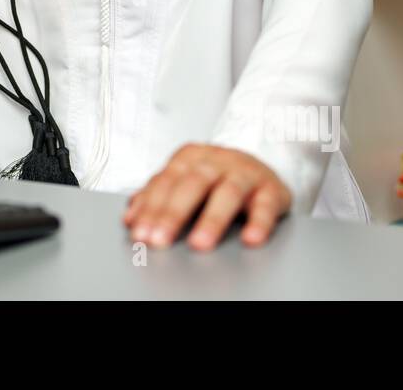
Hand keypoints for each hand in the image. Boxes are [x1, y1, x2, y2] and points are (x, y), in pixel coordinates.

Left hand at [123, 144, 291, 250]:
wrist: (258, 163)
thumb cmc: (214, 177)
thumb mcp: (184, 180)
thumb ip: (157, 195)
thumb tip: (130, 217)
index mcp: (190, 158)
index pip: (166, 182)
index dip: (150, 208)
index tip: (140, 233)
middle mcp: (217, 161)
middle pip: (192, 184)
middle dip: (172, 214)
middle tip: (160, 240)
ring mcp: (245, 172)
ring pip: (228, 192)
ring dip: (212, 219)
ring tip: (199, 244)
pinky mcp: (271, 188)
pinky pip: (266, 205)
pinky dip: (259, 222)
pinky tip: (250, 239)